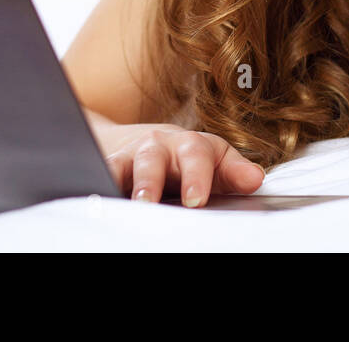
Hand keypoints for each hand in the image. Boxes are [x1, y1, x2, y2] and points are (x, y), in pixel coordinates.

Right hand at [100, 123, 265, 207]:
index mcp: (191, 145)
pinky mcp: (109, 166)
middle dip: (150, 182)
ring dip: (117, 181)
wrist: (150, 144)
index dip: (196, 177)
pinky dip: (96, 181)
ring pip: (121, 165)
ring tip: (115, 200)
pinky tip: (93, 196)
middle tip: (149, 203)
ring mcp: (131, 156)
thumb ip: (235, 172)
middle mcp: (159, 146)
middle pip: (153, 159)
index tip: (196, 200)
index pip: (197, 155)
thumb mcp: (216, 163)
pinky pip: (99, 171)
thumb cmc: (191, 160)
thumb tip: (254, 179)